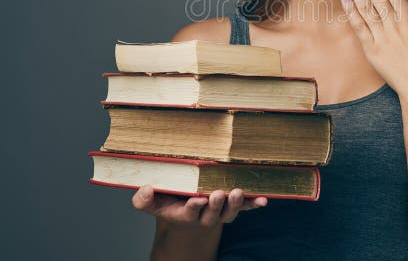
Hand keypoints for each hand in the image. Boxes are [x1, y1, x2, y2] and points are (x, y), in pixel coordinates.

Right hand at [132, 185, 267, 227]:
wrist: (188, 217)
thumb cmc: (169, 203)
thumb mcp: (153, 204)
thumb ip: (144, 200)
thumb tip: (145, 189)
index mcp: (185, 214)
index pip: (189, 212)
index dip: (193, 208)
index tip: (197, 200)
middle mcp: (205, 215)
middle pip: (212, 213)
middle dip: (216, 204)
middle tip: (218, 194)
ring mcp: (220, 212)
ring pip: (229, 211)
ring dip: (235, 203)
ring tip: (236, 192)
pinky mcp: (232, 207)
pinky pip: (245, 207)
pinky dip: (253, 204)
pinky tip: (263, 200)